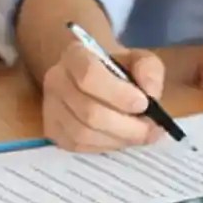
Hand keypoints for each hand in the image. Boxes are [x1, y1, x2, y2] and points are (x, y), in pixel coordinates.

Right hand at [41, 42, 164, 152]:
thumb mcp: (139, 60)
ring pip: (83, 133)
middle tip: (150, 128)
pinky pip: (80, 146)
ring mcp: (51, 108)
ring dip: (118, 138)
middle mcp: (56, 80)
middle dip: (126, 126)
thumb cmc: (119, 70)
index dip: (118, 94)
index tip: (144, 104)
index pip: (89, 75)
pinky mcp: (53, 131)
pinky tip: (121, 138)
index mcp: (75, 55)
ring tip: (140, 134)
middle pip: (88, 111)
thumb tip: (150, 94)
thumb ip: (149, 70)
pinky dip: (107, 145)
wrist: (97, 80)